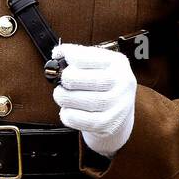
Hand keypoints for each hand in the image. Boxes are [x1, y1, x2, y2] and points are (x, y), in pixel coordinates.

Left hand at [50, 42, 135, 156]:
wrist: (120, 115)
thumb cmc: (105, 86)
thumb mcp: (101, 65)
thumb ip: (81, 56)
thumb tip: (57, 53)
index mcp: (118, 63)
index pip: (85, 57)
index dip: (67, 56)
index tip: (59, 56)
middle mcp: (121, 83)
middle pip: (81, 79)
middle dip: (65, 79)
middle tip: (61, 81)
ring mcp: (116, 105)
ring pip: (79, 100)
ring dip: (63, 97)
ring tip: (62, 95)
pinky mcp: (107, 124)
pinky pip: (78, 119)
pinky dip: (67, 114)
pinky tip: (68, 110)